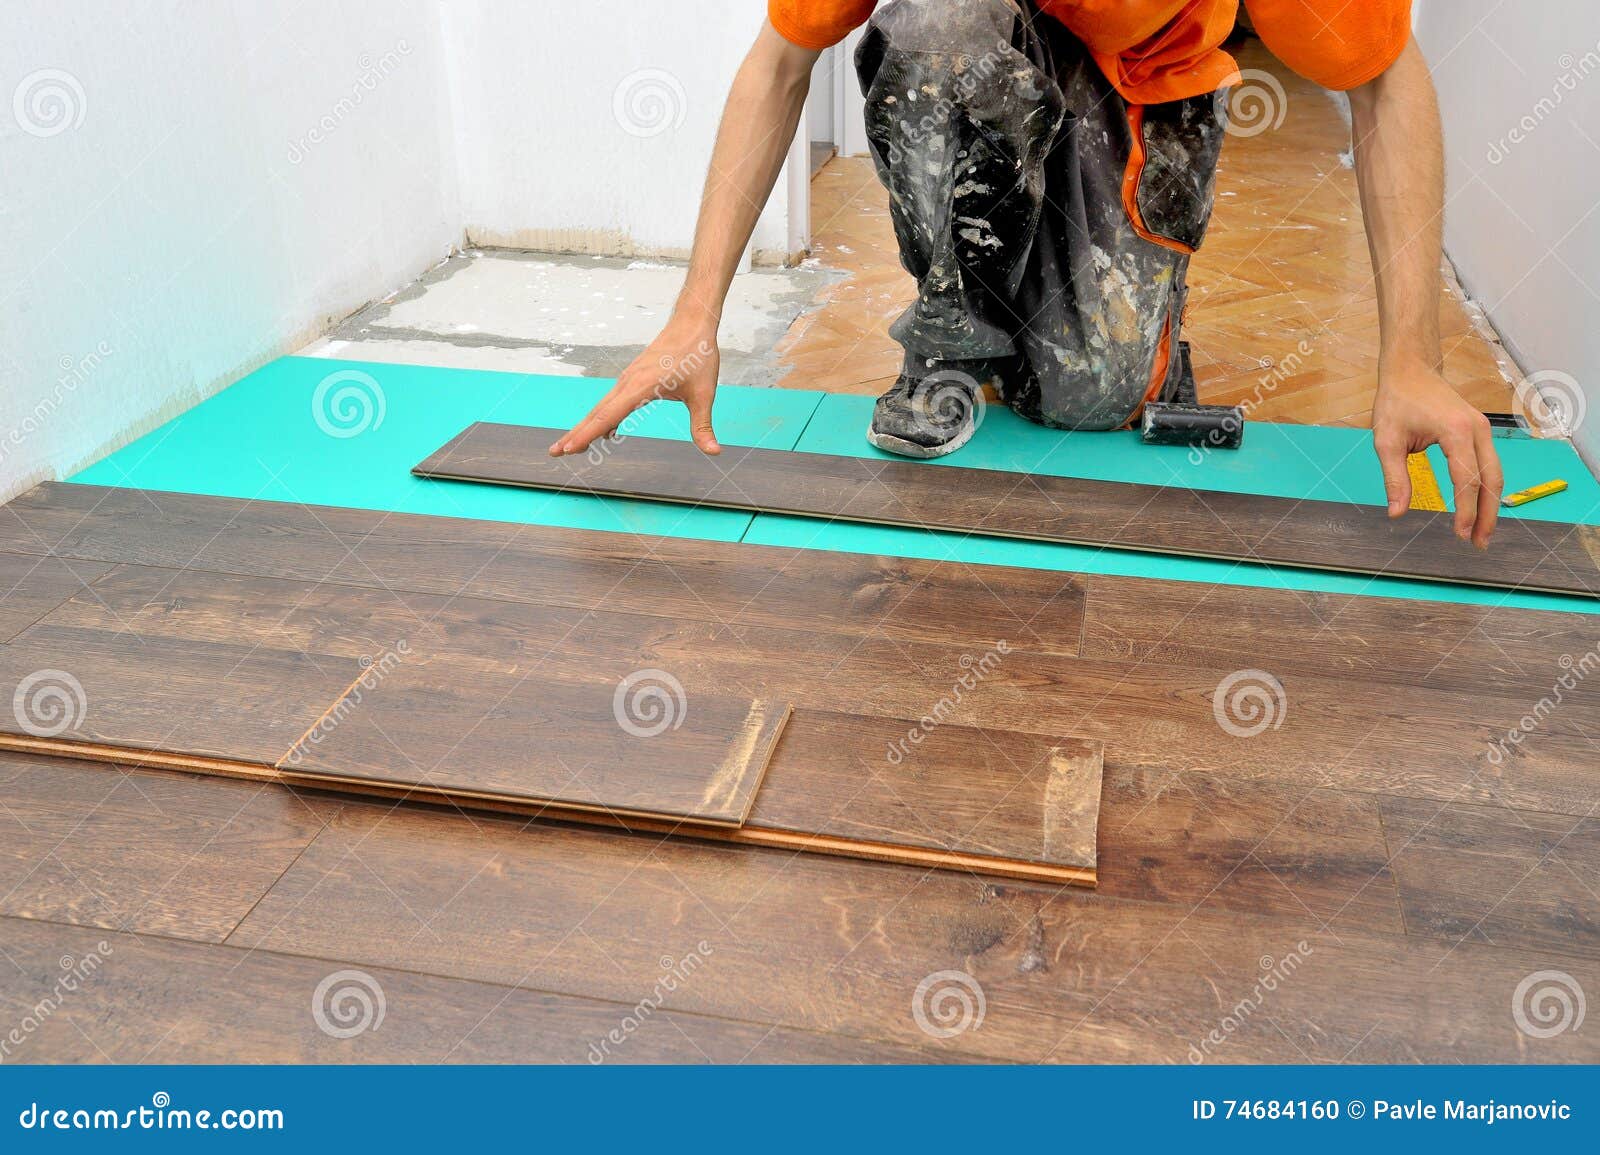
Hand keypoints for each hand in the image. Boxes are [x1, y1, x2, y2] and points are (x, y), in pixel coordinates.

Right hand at [548, 318, 720, 456]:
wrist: (692, 324)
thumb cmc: (698, 356)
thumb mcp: (704, 394)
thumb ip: (703, 426)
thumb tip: (714, 452)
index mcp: (640, 387)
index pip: (608, 416)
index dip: (588, 434)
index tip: (569, 449)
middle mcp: (628, 383)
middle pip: (596, 413)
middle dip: (575, 434)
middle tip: (554, 452)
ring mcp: (628, 380)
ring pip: (602, 407)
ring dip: (586, 427)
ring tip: (570, 446)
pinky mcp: (633, 378)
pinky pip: (613, 402)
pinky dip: (604, 418)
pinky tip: (606, 434)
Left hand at [1371, 360, 1502, 547]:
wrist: (1410, 370)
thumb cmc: (1396, 401)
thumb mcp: (1386, 441)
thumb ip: (1395, 478)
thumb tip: (1397, 513)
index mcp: (1455, 431)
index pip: (1466, 479)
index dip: (1465, 511)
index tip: (1459, 534)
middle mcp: (1476, 429)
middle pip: (1492, 479)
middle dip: (1487, 514)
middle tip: (1479, 544)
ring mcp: (1482, 428)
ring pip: (1496, 473)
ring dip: (1491, 504)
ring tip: (1481, 533)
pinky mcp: (1480, 430)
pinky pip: (1489, 464)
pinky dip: (1486, 488)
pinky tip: (1479, 507)